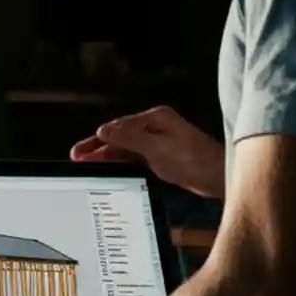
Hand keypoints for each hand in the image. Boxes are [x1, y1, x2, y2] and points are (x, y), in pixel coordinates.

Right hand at [70, 105, 225, 198]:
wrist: (219, 177)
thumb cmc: (194, 161)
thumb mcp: (157, 149)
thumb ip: (129, 138)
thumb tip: (104, 130)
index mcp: (155, 118)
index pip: (118, 127)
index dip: (97, 139)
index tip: (80, 150)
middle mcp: (156, 127)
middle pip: (120, 135)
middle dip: (98, 147)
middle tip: (76, 157)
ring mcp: (160, 141)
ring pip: (126, 147)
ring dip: (107, 155)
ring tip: (87, 165)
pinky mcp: (163, 156)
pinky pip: (136, 156)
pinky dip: (121, 161)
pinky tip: (110, 168)